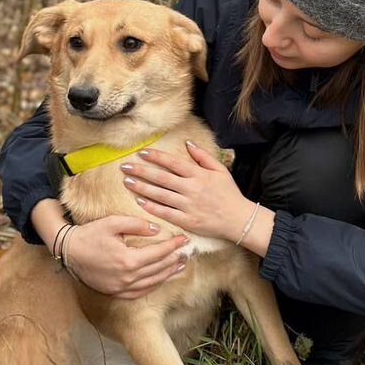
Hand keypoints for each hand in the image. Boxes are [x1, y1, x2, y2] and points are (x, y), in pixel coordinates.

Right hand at [62, 216, 188, 299]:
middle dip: (175, 260)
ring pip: (152, 282)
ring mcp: (121, 288)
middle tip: (188, 252)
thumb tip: (157, 230)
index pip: (158, 253)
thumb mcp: (113, 222)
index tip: (184, 240)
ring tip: (181, 266)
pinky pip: (141, 292)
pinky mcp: (116, 293)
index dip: (173, 246)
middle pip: (159, 269)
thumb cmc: (90, 234)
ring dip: (169, 274)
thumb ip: (137, 224)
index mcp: (128, 260)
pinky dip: (154, 285)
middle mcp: (127, 277)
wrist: (68, 251)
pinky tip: (162, 278)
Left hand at [120, 142, 256, 242]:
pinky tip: (140, 200)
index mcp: (199, 175)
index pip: (173, 163)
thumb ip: (203, 156)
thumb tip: (187, 143)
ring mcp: (188, 206)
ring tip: (127, 182)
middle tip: (125, 167)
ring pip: (160, 195)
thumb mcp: (220, 170)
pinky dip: (152, 207)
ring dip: (142, 188)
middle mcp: (192, 189)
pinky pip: (165, 213)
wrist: (238, 219)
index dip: (156, 157)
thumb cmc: (229, 193)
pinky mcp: (187, 221)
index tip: (141, 153)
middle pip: (162, 178)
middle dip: (141, 171)